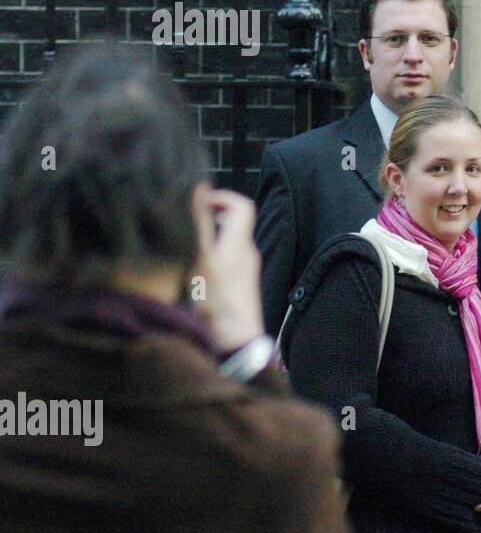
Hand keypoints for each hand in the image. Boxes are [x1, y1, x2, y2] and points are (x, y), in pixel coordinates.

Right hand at [190, 184, 264, 352]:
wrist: (233, 341)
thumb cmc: (217, 302)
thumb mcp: (200, 259)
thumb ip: (200, 224)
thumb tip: (200, 191)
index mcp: (240, 243)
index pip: (242, 205)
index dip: (220, 197)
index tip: (197, 202)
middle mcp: (246, 253)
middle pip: (230, 222)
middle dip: (206, 219)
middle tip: (182, 226)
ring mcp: (243, 270)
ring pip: (224, 242)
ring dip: (204, 239)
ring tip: (182, 248)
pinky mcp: (238, 285)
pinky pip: (223, 260)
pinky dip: (207, 257)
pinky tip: (189, 270)